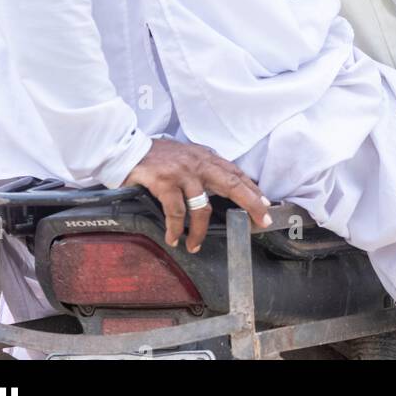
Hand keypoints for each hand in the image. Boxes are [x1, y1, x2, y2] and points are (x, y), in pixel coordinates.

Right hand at [123, 138, 271, 253]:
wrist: (128, 149)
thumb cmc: (158, 157)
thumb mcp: (187, 157)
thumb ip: (204, 169)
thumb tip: (223, 188)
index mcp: (205, 157)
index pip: (235, 172)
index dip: (252, 189)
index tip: (266, 204)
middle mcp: (198, 163)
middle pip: (231, 184)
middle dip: (249, 203)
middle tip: (261, 221)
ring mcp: (182, 172)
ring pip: (202, 207)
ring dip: (200, 231)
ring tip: (195, 245)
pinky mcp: (165, 182)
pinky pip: (176, 212)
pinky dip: (176, 229)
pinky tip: (173, 238)